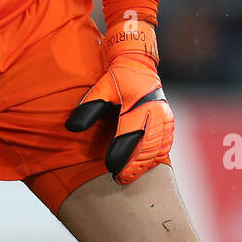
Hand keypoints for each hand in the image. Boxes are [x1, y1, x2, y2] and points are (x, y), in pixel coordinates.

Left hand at [65, 18, 173, 183]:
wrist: (138, 62)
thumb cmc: (117, 77)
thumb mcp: (101, 88)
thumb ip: (88, 107)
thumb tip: (72, 127)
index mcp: (140, 103)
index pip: (130, 135)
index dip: (122, 155)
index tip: (111, 169)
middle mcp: (156, 111)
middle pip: (147, 147)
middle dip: (134, 166)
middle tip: (120, 180)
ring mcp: (165, 117)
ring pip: (158, 149)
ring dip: (145, 165)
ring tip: (130, 177)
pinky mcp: (168, 121)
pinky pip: (164, 145)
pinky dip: (154, 158)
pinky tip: (144, 167)